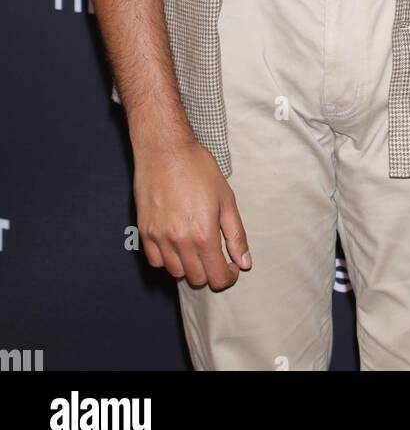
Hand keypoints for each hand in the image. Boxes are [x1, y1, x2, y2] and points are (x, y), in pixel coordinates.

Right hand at [134, 136, 251, 289]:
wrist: (164, 150)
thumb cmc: (198, 169)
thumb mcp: (226, 199)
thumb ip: (236, 234)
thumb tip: (244, 262)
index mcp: (204, 235)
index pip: (217, 277)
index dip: (228, 276)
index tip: (231, 266)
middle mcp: (180, 242)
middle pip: (196, 279)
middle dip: (210, 271)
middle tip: (215, 254)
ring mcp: (159, 238)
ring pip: (175, 272)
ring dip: (188, 266)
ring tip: (195, 247)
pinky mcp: (144, 231)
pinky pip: (155, 261)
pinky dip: (167, 259)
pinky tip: (176, 243)